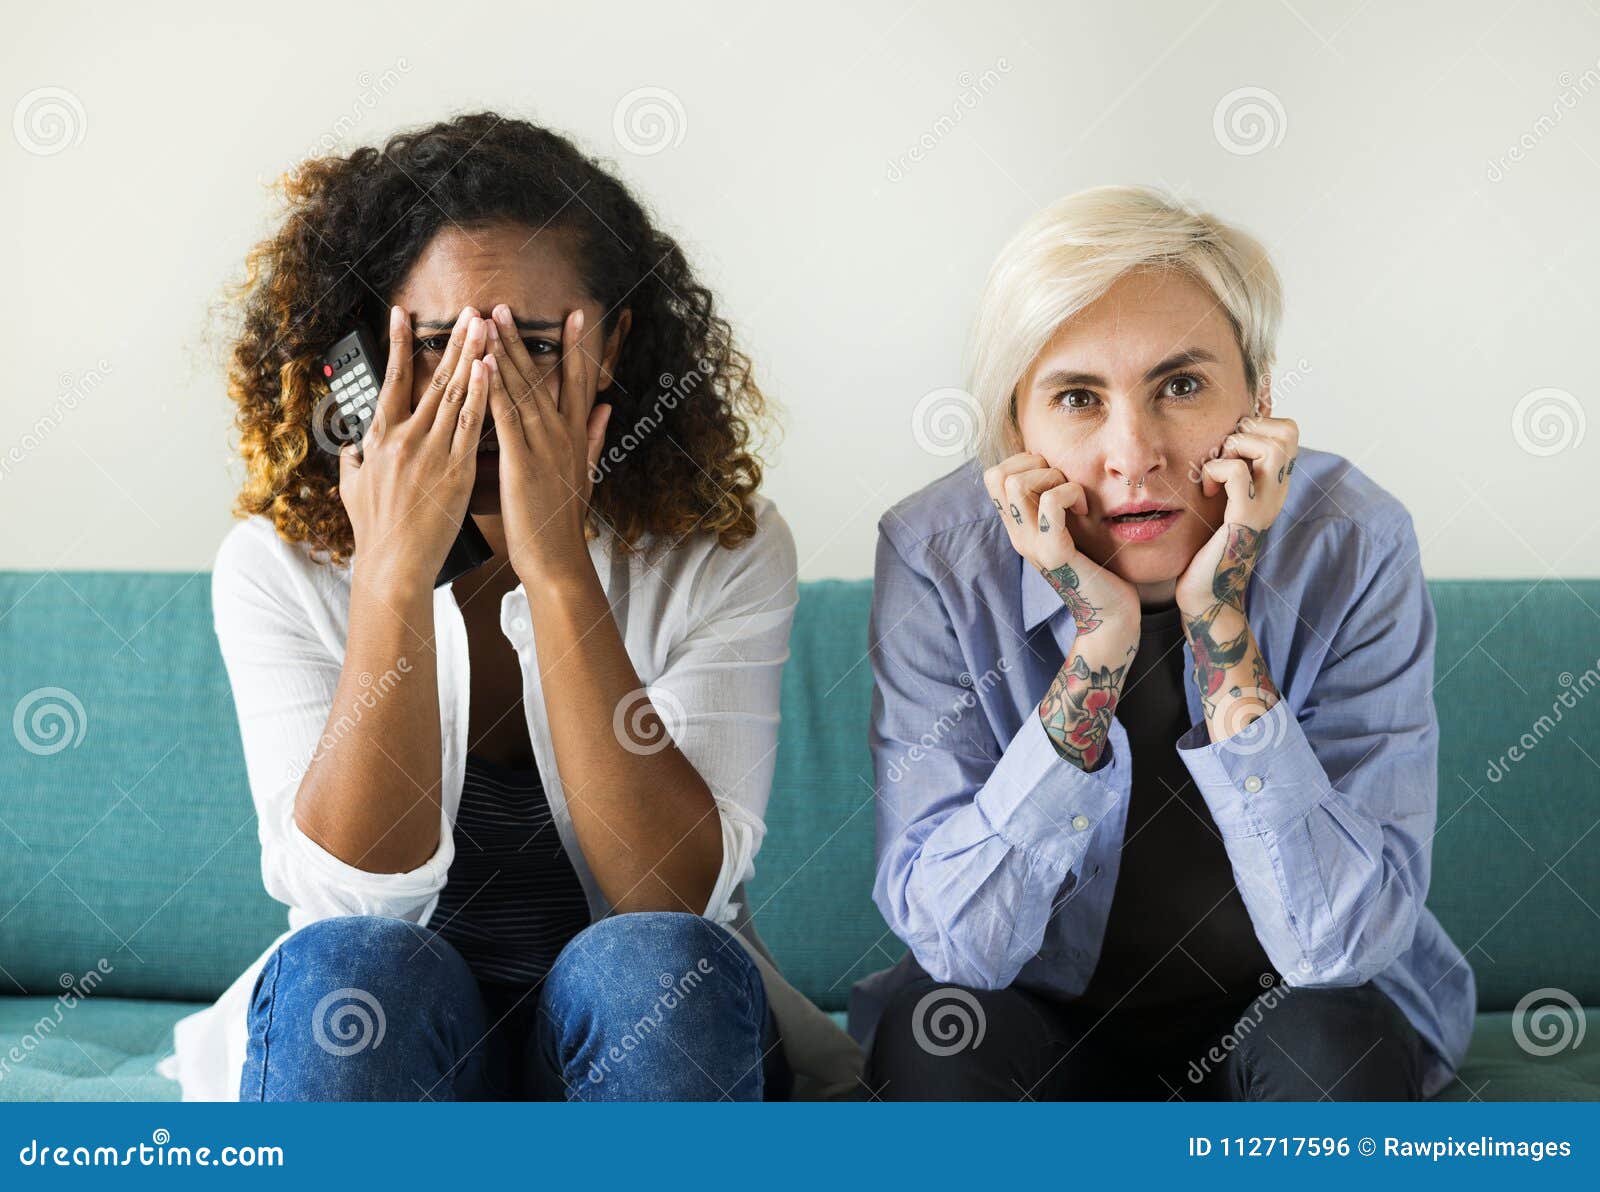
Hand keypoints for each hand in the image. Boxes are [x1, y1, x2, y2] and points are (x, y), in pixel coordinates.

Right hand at [338, 306, 488, 591]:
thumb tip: (353, 447)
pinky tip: (490, 369)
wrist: (393, 563)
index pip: (390, 379)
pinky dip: (482, 395)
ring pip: (454, 394)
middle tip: (467, 312)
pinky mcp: (455, 470)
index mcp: (378, 437)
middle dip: (451, 342)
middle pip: (432, 379)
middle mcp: (403, 437)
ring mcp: (430, 452)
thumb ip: (354, 461)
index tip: (402, 313)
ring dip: (471, 357)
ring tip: (484, 328)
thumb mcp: (351, 488)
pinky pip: (471, 425)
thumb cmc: (374, 530)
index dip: (397, 343)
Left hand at [483, 304, 613, 585]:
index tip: (572, 316)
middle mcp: (562, 435)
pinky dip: (494, 390)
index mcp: (577, 437)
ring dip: (503, 354)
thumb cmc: (564, 520)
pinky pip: (506, 418)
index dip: (575, 348)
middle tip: (504, 308)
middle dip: (522, 341)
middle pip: (544, 378)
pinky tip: (482, 366)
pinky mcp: (521, 462)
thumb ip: (595, 438)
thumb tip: (607, 409)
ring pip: (522, 391)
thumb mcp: (587, 474)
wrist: (556, 557)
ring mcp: (543, 447)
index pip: (578, 382)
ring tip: (488, 323)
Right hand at [983, 452, 1139, 635]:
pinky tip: (1086, 511)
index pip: (993, 476)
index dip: (1023, 462)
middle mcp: (1018, 535)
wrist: (1111, 613)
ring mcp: (1031, 545)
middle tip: (1064, 485)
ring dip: (1053, 478)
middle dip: (1035, 465)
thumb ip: (1056, 506)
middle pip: (997, 475)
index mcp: (1019, 528)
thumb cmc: (1099, 566)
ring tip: (1075, 499)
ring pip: (1016, 483)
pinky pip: (1050, 502)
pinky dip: (1070, 493)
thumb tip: (1058, 470)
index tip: (1055, 480)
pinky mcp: (1054, 553)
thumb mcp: (1068, 529)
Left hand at [1174, 414, 1299, 617]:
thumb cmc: (1207, 546)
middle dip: (1249, 429)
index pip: (1288, 430)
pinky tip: (1207, 490)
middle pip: (1288, 431)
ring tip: (1217, 471)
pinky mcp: (1244, 519)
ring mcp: (1265, 505)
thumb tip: (1220, 439)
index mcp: (1274, 484)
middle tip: (1225, 456)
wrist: (1208, 593)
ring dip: (1235, 447)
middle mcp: (1277, 492)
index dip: (1258, 424)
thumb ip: (1230, 472)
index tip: (1230, 448)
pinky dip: (1215, 470)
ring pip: (1272, 446)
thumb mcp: (1224, 499)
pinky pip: (1236, 472)